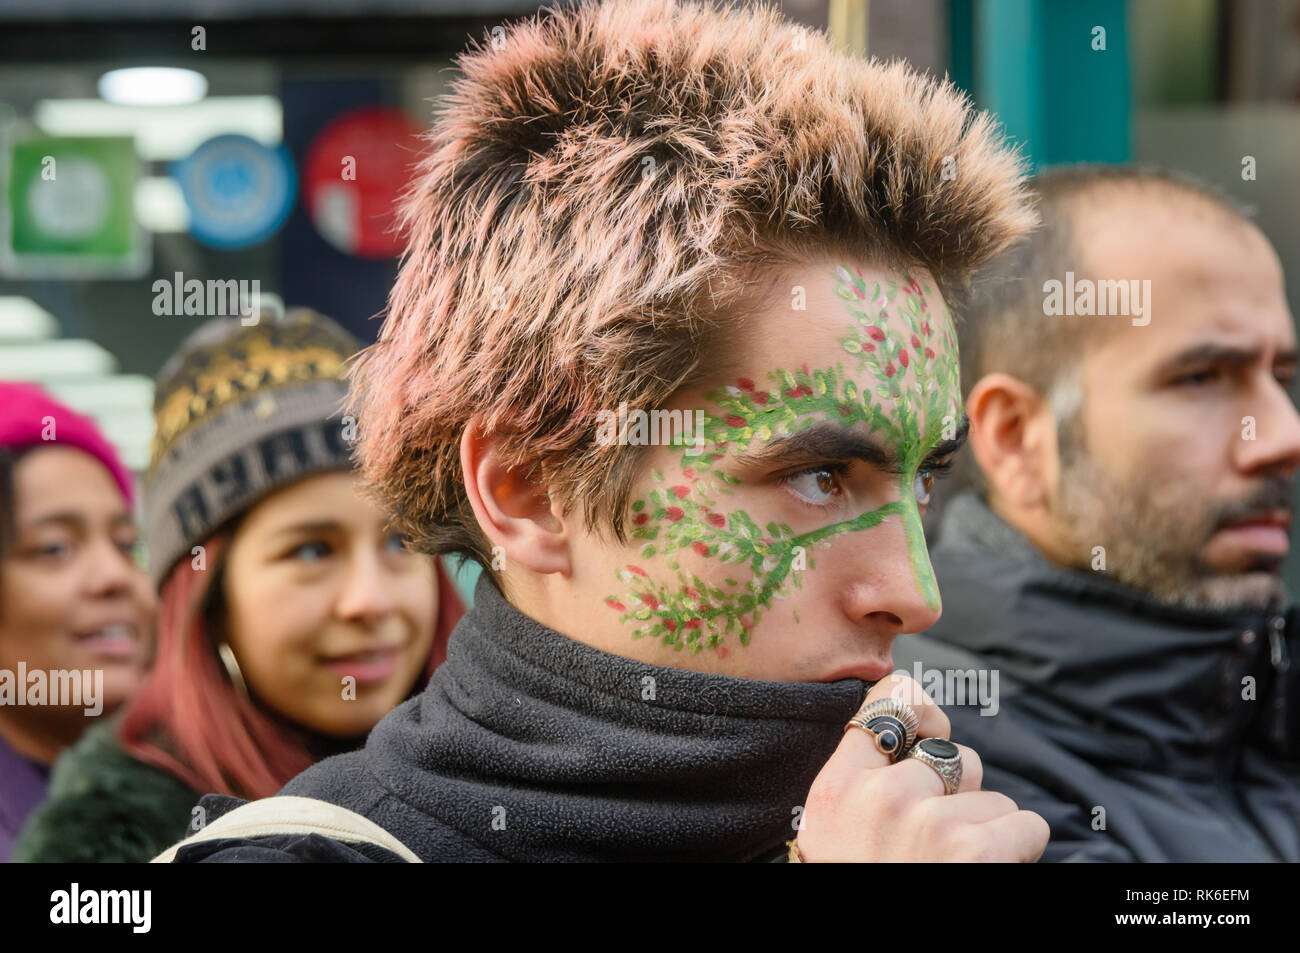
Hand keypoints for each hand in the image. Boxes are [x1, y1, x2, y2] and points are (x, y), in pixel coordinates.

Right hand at [795, 673, 1048, 861]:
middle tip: (931, 846)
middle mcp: (880, 796)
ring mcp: (929, 822)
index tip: (929, 730)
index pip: (891, 699)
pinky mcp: (976, 852)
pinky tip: (984, 873)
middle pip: (954, 758)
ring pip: (991, 797)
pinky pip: (1025, 824)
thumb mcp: (835, 828)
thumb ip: (866, 776)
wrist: (869, 946)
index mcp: (837, 788)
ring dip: (985, 831)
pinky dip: (1017, 852)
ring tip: (952, 869)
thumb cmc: (858, 877)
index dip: (923, 710)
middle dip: (956, 797)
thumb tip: (930, 722)